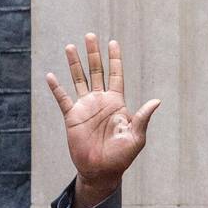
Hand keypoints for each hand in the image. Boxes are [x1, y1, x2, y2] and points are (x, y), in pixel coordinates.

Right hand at [45, 34, 160, 207]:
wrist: (101, 171)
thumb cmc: (122, 157)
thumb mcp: (136, 137)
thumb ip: (143, 118)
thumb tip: (156, 101)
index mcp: (117, 104)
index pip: (116, 76)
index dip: (115, 59)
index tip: (113, 42)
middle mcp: (101, 102)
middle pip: (97, 72)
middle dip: (94, 54)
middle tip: (91, 36)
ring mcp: (86, 108)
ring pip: (79, 80)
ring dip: (75, 64)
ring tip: (70, 47)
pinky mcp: (72, 117)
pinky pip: (63, 99)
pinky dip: (56, 88)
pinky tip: (50, 76)